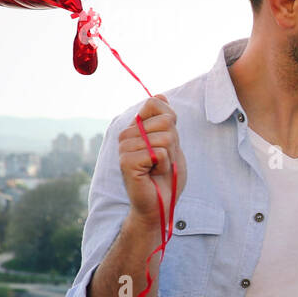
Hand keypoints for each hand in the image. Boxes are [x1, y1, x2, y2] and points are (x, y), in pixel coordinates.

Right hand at [118, 95, 185, 226]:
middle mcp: (126, 134)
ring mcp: (124, 147)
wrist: (160, 202)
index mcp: (136, 127)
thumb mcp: (172, 142)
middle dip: (173, 143)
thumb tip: (159, 94)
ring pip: (164, 138)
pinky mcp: (126, 161)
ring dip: (169, 157)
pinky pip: (159, 153)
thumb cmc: (166, 174)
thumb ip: (166, 119)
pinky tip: (153, 174)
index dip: (171, 122)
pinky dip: (164, 165)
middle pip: (165, 121)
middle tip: (163, 160)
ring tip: (158, 168)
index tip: (167, 143)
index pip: (155, 103)